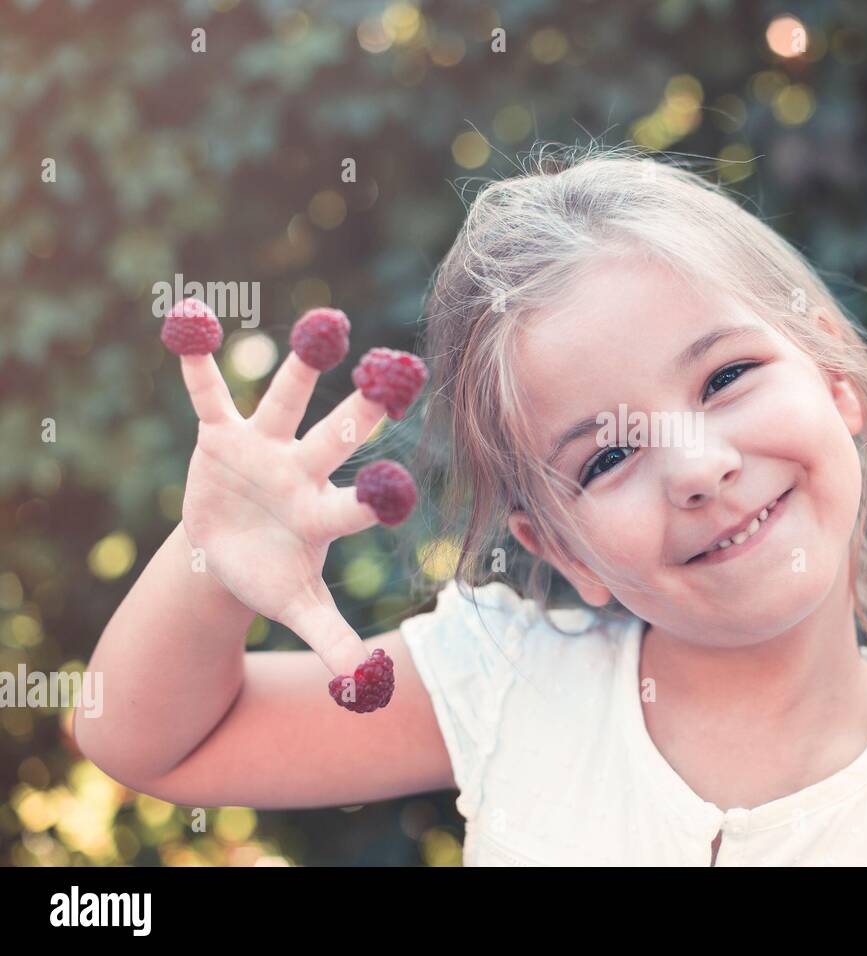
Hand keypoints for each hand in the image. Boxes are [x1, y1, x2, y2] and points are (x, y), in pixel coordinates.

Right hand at [176, 343, 392, 676]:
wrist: (228, 553)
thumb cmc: (273, 577)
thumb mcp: (301, 611)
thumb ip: (337, 644)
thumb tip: (370, 692)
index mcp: (322, 517)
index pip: (355, 505)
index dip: (373, 499)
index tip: (399, 488)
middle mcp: (302, 473)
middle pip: (338, 437)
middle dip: (365, 408)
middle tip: (398, 368)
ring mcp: (265, 450)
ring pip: (287, 400)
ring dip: (303, 363)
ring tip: (329, 321)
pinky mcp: (223, 436)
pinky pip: (209, 395)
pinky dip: (198, 363)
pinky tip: (192, 321)